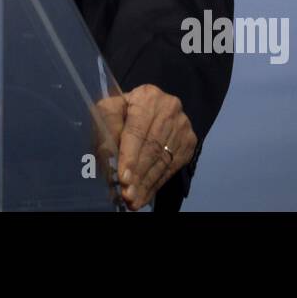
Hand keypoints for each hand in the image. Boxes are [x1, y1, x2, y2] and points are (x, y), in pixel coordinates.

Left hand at [114, 84, 197, 209]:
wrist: (151, 108)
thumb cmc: (124, 110)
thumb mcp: (110, 110)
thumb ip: (106, 126)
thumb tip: (107, 154)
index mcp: (147, 96)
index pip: (137, 131)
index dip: (130, 156)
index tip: (123, 178)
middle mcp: (169, 108)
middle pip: (152, 148)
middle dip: (138, 175)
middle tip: (127, 195)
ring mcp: (183, 125)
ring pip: (164, 160)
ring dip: (148, 184)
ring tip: (134, 200)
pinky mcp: (190, 141)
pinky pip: (174, 166)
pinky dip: (158, 184)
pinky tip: (146, 195)